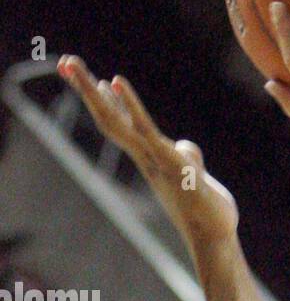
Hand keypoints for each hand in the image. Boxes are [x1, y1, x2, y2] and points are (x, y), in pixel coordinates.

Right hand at [57, 56, 238, 248]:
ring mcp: (154, 160)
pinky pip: (144, 129)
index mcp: (151, 159)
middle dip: (84, 90)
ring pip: (116, 121)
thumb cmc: (208, 212)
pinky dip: (128, 105)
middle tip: (64, 61)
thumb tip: (183, 148)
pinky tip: (114, 81)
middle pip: (109, 119)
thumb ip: (188, 159)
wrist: (215, 239)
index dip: (108, 103)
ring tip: (70, 63)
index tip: (93, 80)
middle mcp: (145, 158)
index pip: (123, 126)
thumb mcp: (197, 176)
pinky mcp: (169, 162)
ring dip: (90, 90)